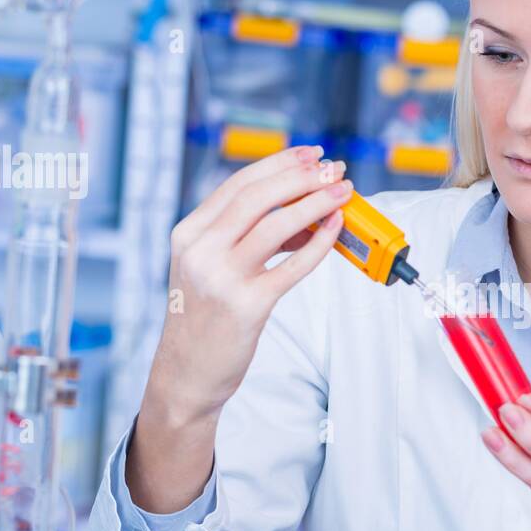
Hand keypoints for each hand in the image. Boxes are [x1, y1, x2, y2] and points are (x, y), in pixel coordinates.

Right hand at [128, 145, 349, 513]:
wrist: (186, 375)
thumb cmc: (203, 320)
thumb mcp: (209, 269)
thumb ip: (243, 238)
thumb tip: (302, 210)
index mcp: (189, 234)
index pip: (239, 184)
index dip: (279, 164)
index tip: (310, 154)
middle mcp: (200, 250)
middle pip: (259, 197)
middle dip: (302, 177)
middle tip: (334, 170)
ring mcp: (222, 278)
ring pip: (277, 225)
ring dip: (316, 204)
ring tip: (344, 194)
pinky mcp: (247, 305)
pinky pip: (293, 266)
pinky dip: (319, 243)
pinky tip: (336, 229)